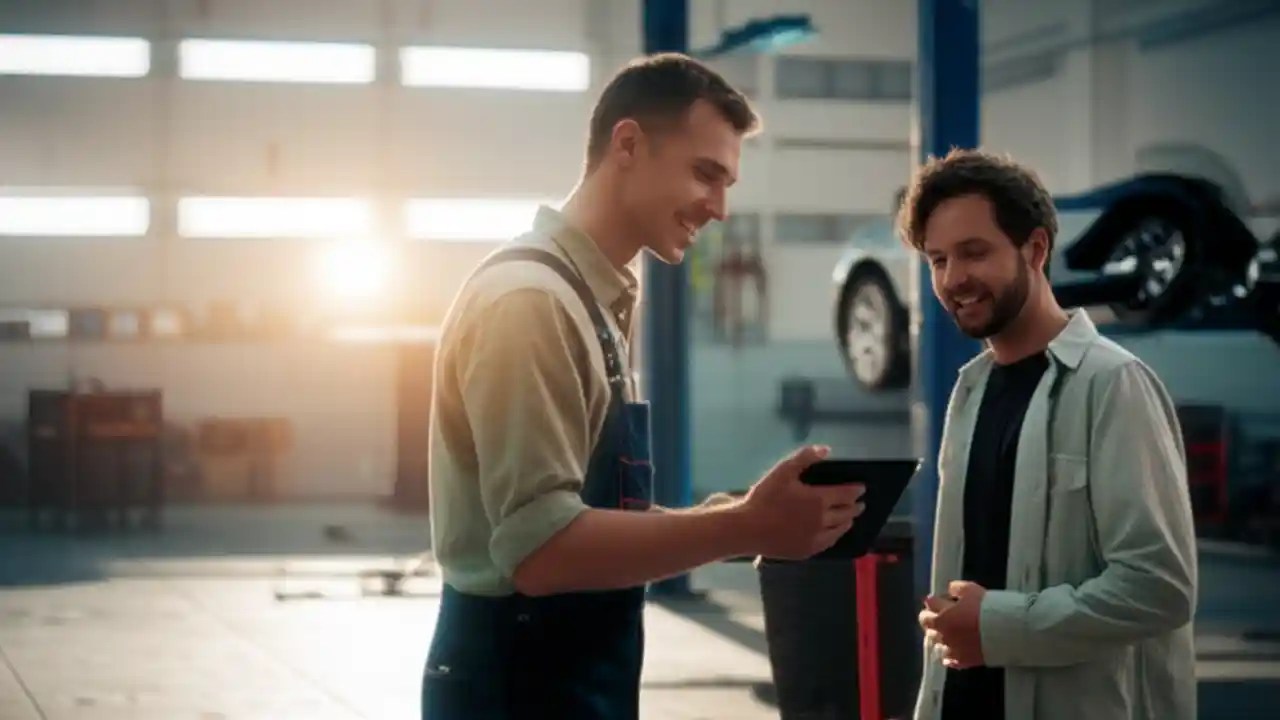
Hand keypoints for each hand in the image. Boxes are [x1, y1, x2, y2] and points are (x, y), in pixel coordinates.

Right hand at [738, 445, 865, 559]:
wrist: (747, 529)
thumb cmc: (764, 497)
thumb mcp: (782, 471)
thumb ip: (805, 458)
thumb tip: (826, 450)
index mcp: (819, 500)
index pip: (846, 494)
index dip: (856, 490)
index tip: (862, 488)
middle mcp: (822, 520)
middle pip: (846, 513)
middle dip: (855, 506)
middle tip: (859, 503)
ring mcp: (816, 538)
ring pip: (839, 529)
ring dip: (847, 521)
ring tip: (850, 518)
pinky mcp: (807, 551)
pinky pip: (827, 543)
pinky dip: (835, 535)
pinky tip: (833, 533)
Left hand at [918, 580, 986, 668]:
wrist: (1009, 632)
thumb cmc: (990, 608)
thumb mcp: (972, 589)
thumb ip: (957, 588)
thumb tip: (950, 589)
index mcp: (943, 616)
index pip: (929, 605)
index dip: (934, 600)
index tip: (938, 599)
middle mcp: (943, 634)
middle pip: (927, 624)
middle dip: (931, 617)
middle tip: (939, 615)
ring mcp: (952, 649)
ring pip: (935, 643)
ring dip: (938, 636)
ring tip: (947, 632)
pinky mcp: (963, 661)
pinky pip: (948, 659)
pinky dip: (948, 654)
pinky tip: (953, 649)